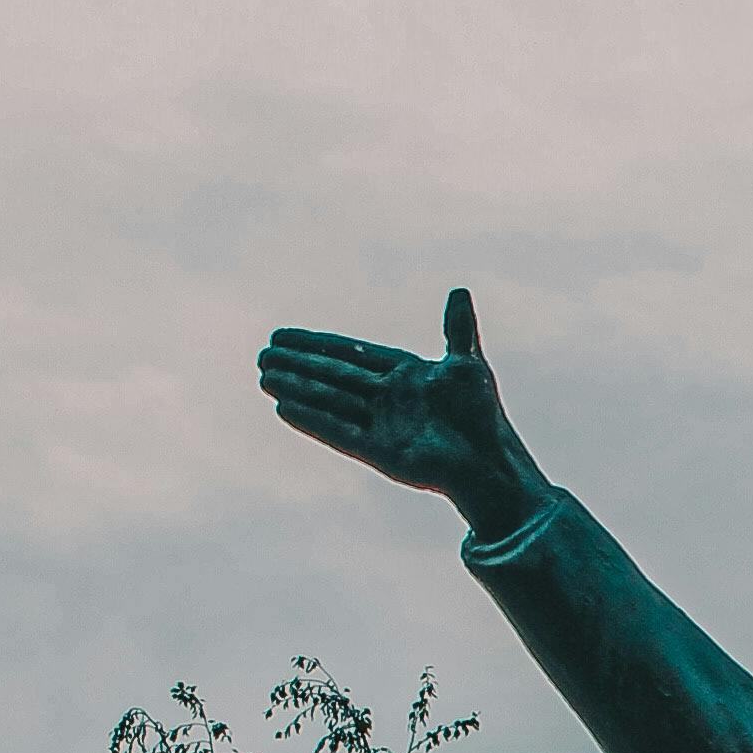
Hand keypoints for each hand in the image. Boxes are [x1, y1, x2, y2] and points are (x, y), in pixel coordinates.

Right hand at [255, 290, 548, 533]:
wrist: (490, 463)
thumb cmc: (483, 417)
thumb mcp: (468, 365)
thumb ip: (457, 329)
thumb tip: (459, 290)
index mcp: (403, 375)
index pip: (351, 353)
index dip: (316, 345)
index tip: (283, 337)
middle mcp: (386, 399)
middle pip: (333, 375)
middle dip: (298, 365)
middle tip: (262, 354)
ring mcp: (380, 426)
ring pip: (330, 401)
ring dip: (297, 388)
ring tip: (263, 376)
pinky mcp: (379, 453)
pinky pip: (339, 432)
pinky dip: (313, 419)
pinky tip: (284, 407)